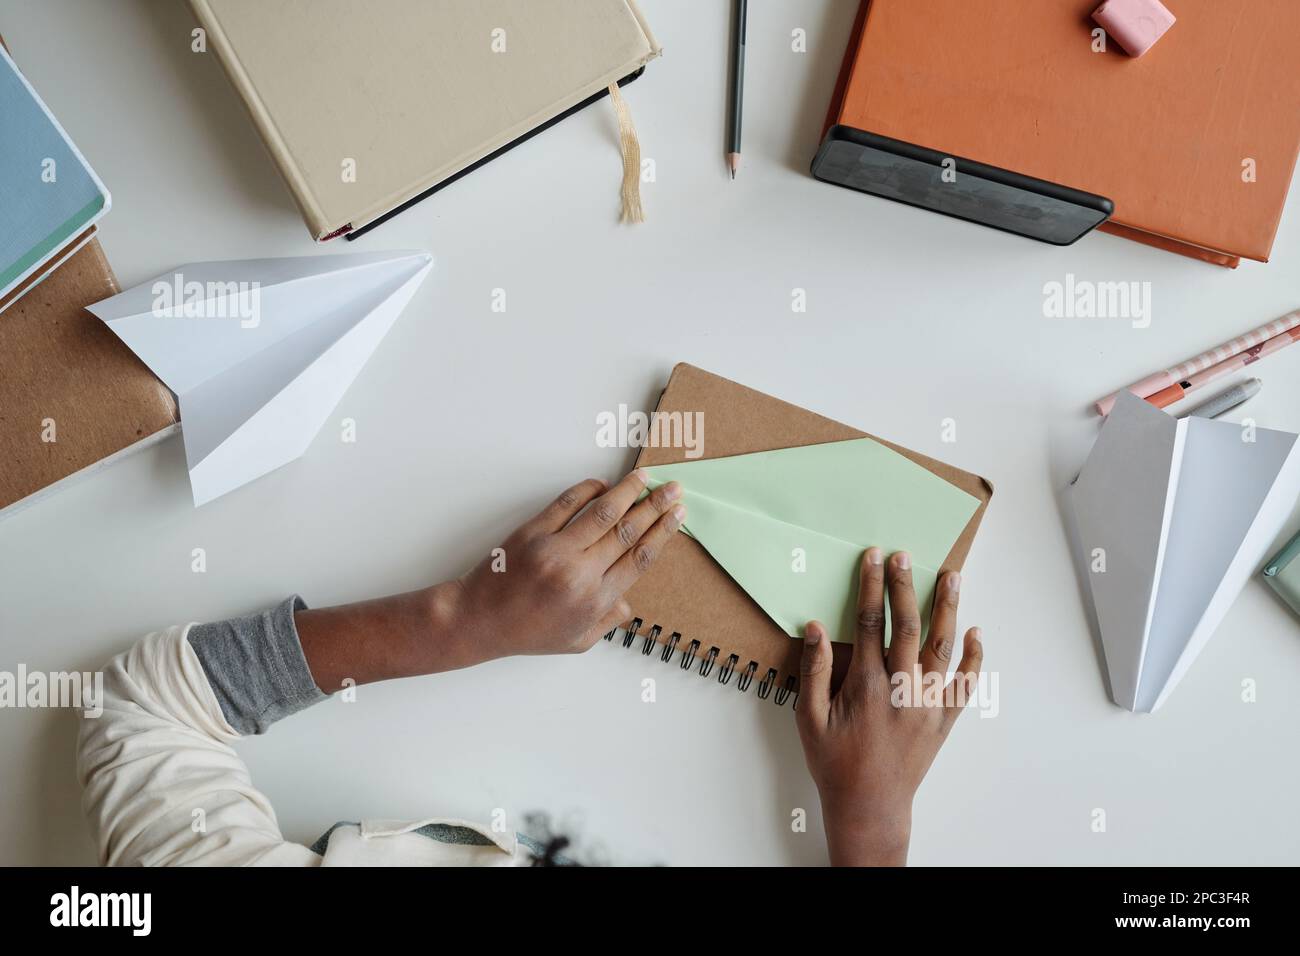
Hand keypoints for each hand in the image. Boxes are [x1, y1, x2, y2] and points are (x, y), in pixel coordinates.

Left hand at [452, 470, 684, 661]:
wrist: (478, 621)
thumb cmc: (526, 633)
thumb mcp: (576, 641)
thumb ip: (607, 621)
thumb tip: (627, 601)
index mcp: (595, 600)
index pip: (639, 557)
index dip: (663, 533)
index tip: (677, 515)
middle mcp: (580, 573)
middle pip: (628, 531)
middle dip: (655, 507)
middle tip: (672, 489)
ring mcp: (555, 550)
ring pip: (603, 513)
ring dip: (628, 491)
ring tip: (644, 478)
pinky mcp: (532, 533)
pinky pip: (566, 504)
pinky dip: (588, 490)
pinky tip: (603, 484)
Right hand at [795, 547, 981, 865]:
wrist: (870, 807)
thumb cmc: (835, 764)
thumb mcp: (808, 719)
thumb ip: (813, 671)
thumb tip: (814, 628)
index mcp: (867, 687)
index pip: (868, 623)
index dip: (870, 587)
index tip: (873, 559)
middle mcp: (902, 690)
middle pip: (907, 626)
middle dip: (905, 586)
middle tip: (904, 556)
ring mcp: (928, 705)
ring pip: (942, 647)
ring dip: (947, 608)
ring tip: (951, 576)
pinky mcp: (944, 720)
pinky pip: (964, 684)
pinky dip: (973, 657)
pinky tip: (976, 631)